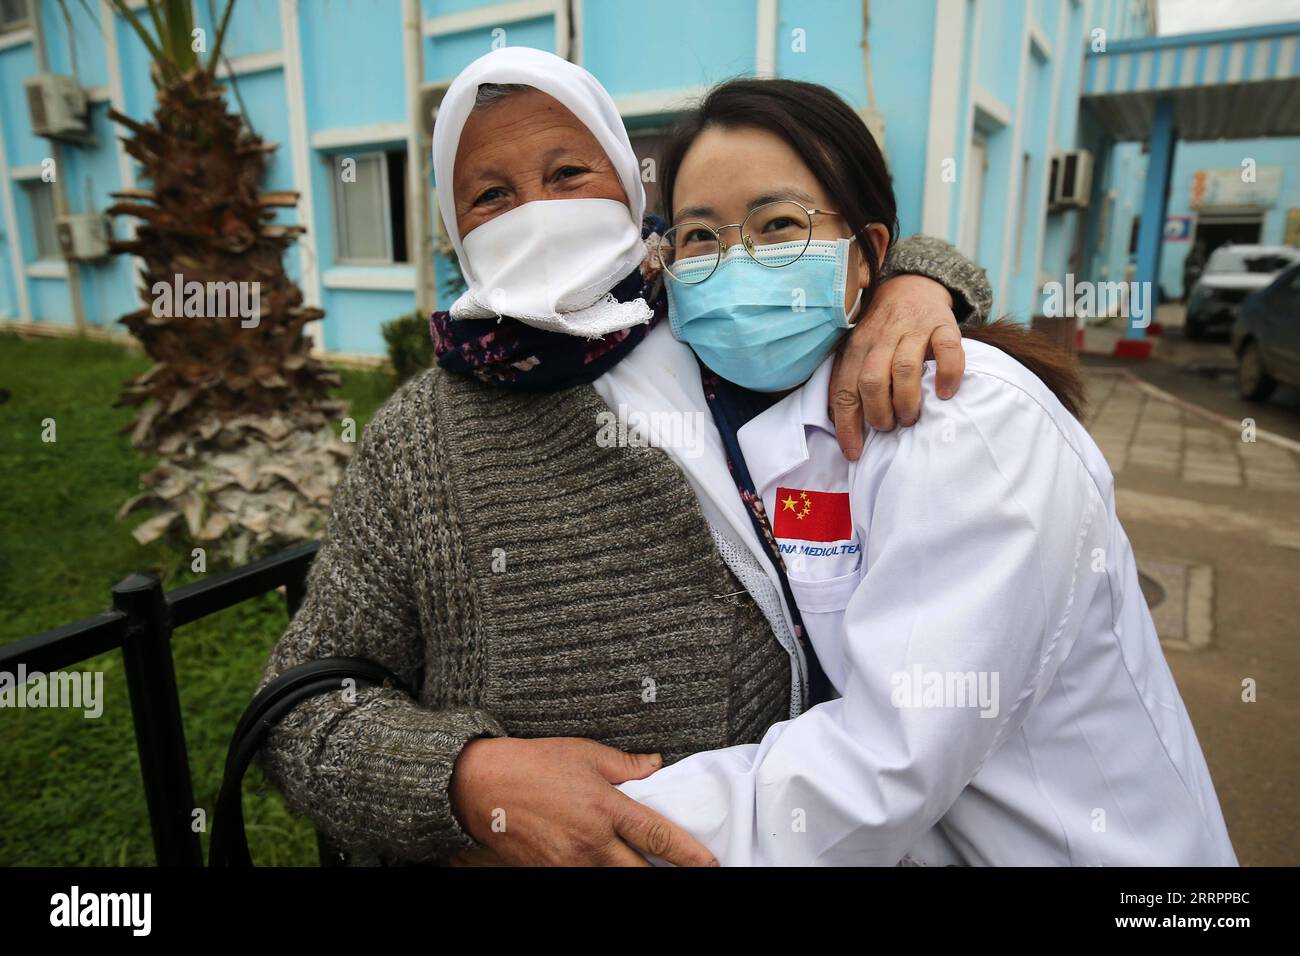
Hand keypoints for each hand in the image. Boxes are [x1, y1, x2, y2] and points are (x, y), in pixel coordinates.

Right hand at [448, 736, 717, 866]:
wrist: (480, 786)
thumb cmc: (533, 763)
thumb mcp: (584, 753)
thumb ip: (625, 764)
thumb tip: (657, 765)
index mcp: (605, 808)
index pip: (658, 836)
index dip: (690, 854)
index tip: (711, 864)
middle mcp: (592, 842)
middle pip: (641, 874)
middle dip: (666, 877)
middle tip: (689, 875)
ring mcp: (570, 864)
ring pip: (614, 881)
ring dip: (632, 876)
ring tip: (645, 868)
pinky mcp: (550, 875)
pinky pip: (583, 881)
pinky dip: (601, 874)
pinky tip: (608, 868)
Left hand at [830, 274, 964, 456]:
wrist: (911, 286)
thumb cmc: (882, 333)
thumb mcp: (859, 353)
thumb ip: (851, 384)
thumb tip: (844, 430)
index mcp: (855, 349)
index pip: (844, 390)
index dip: (847, 425)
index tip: (855, 452)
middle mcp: (881, 339)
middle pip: (872, 381)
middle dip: (879, 413)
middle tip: (889, 426)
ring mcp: (913, 330)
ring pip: (904, 367)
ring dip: (906, 400)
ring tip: (910, 417)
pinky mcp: (943, 325)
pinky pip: (947, 349)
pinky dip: (948, 374)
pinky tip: (945, 393)